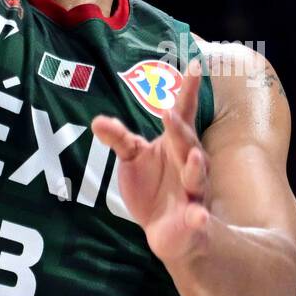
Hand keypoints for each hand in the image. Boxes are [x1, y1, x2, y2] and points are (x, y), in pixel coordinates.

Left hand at [91, 60, 211, 267]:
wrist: (166, 231)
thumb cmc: (152, 187)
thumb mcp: (132, 159)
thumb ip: (119, 139)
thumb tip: (97, 120)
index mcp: (176, 144)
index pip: (184, 113)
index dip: (189, 90)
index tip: (195, 65)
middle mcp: (190, 163)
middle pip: (187, 142)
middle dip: (178, 130)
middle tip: (167, 113)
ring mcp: (195, 191)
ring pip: (198, 177)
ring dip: (197, 167)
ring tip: (194, 158)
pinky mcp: (193, 219)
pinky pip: (198, 217)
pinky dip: (198, 217)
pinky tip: (199, 217)